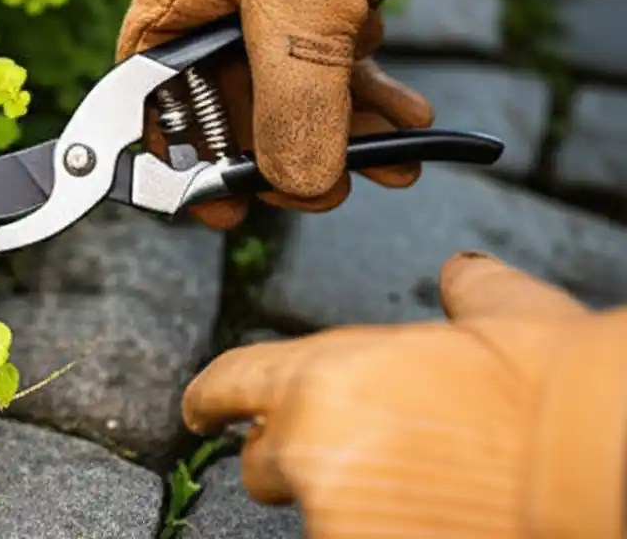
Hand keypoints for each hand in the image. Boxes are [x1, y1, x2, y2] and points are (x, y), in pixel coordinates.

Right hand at [117, 0, 603, 229]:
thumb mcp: (303, 14)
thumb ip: (293, 111)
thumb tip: (297, 186)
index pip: (154, 96)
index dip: (185, 156)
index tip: (224, 203)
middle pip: (231, 102)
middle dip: (283, 149)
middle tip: (324, 186)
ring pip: (292, 87)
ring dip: (341, 130)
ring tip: (389, 159)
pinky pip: (335, 62)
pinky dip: (367, 96)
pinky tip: (407, 119)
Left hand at [182, 252, 626, 537]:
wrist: (589, 456)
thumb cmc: (542, 385)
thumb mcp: (496, 317)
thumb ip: (461, 293)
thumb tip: (461, 274)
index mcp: (319, 373)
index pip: (228, 385)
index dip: (209, 399)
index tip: (200, 412)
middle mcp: (307, 443)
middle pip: (261, 461)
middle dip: (294, 457)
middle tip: (361, 453)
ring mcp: (329, 510)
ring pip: (311, 510)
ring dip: (346, 500)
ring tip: (420, 485)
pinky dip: (376, 531)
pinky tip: (428, 516)